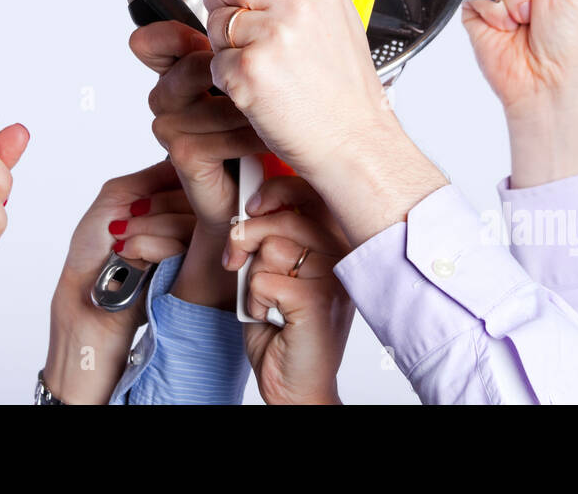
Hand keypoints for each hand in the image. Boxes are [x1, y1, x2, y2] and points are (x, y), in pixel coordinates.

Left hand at [45, 160, 195, 403]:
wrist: (87, 294)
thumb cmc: (93, 249)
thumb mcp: (116, 196)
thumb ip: (151, 175)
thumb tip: (184, 159)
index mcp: (167, 198)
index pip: (187, 174)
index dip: (169, 181)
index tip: (143, 196)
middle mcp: (184, 218)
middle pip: (191, 194)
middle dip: (152, 208)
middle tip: (122, 226)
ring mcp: (190, 243)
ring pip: (188, 218)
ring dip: (147, 230)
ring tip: (122, 247)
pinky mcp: (191, 268)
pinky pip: (183, 242)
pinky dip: (151, 246)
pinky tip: (131, 257)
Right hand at [130, 21, 263, 236]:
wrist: (258, 186)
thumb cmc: (258, 126)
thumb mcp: (254, 75)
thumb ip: (240, 43)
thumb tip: (247, 8)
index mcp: (176, 70)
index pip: (153, 43)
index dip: (170, 37)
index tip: (206, 43)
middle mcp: (166, 97)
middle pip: (193, 66)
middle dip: (239, 78)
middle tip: (270, 87)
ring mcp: (171, 128)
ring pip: (216, 101)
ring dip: (256, 109)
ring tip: (278, 116)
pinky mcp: (185, 155)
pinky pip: (223, 135)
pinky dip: (254, 137)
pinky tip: (271, 139)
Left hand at [192, 0, 445, 247]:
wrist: (354, 141)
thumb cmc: (342, 87)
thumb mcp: (332, 16)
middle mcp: (296, 0)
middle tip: (248, 28)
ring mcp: (271, 34)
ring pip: (213, 16)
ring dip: (225, 40)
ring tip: (266, 63)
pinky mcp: (248, 69)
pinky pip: (212, 58)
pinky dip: (228, 76)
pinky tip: (260, 88)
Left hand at [223, 177, 353, 404]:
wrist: (298, 386)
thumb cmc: (287, 332)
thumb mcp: (278, 273)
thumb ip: (272, 240)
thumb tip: (248, 210)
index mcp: (336, 244)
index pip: (311, 193)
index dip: (277, 191)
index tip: (253, 207)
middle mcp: (341, 257)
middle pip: (284, 218)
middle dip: (247, 236)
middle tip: (236, 259)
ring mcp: (332, 279)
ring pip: (272, 247)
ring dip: (253, 276)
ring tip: (267, 300)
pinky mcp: (316, 301)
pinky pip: (264, 279)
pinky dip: (256, 300)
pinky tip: (271, 317)